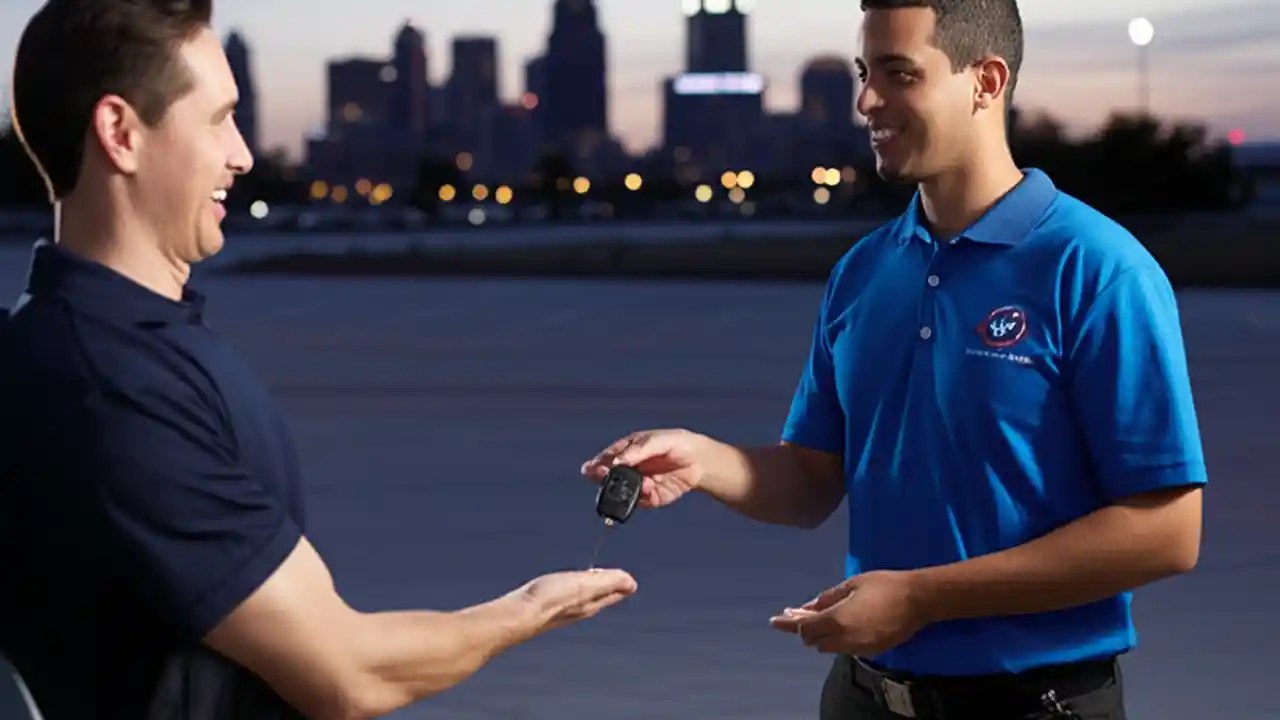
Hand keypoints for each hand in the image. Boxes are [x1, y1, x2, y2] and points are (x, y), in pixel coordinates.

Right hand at [515, 569, 637, 630]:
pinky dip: (570, 587)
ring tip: (589, 578)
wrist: (518, 615)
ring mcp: (562, 609)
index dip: (620, 582)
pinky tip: (563, 584)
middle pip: (599, 596)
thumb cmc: (550, 600)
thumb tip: (631, 583)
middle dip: (606, 585)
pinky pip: (565, 595)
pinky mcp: (546, 607)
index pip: (613, 593)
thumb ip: (608, 582)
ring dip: (588, 586)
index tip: (624, 576)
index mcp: (591, 603)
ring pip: (582, 597)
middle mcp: (579, 609)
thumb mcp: (585, 585)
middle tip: (610, 575)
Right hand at [580, 429, 707, 508]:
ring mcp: (639, 485)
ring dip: (623, 491)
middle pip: (608, 478)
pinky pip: (641, 501)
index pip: (605, 459)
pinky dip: (643, 497)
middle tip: (604, 477)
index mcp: (626, 452)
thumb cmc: (676, 443)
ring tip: (636, 481)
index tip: (592, 469)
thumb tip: (616, 461)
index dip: (597, 465)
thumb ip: (637, 451)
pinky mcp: (651, 497)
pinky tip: (649, 487)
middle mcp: (629, 469)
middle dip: (603, 479)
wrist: (699, 459)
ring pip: (622, 493)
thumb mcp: (656, 441)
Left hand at [769, 571, 928, 655]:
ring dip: (820, 635)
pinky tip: (839, 624)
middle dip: (804, 629)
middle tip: (798, 613)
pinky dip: (836, 638)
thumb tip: (809, 605)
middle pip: (814, 641)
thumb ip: (827, 598)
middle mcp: (845, 638)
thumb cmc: (883, 585)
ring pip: (829, 647)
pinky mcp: (871, 651)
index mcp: (837, 619)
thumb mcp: (852, 584)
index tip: (775, 620)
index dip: (788, 624)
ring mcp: (859, 647)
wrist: (917, 600)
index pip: (805, 627)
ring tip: (818, 617)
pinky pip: (845, 648)